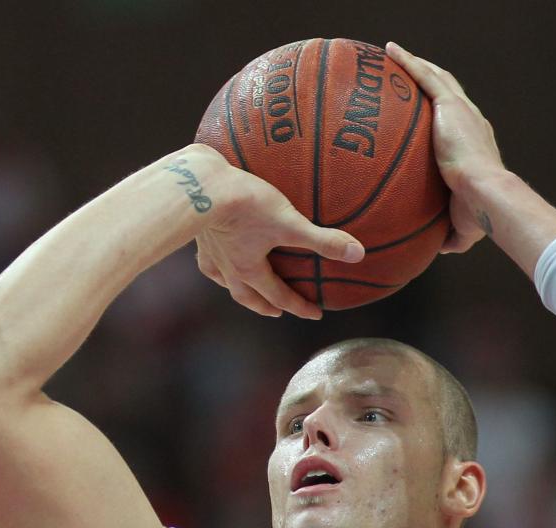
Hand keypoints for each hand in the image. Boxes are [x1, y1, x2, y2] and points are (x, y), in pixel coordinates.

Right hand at [179, 145, 364, 318]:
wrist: (198, 185)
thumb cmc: (245, 204)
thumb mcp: (290, 222)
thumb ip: (323, 239)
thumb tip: (358, 254)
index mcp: (250, 269)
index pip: (279, 295)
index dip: (299, 306)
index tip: (315, 314)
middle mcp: (228, 268)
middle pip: (248, 296)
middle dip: (265, 306)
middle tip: (278, 312)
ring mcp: (211, 252)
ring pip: (225, 281)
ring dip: (238, 289)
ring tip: (244, 288)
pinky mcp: (198, 234)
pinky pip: (207, 257)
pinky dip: (216, 263)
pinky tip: (217, 253)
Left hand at [386, 42, 507, 253]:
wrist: (487, 196)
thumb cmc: (478, 214)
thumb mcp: (461, 228)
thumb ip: (448, 233)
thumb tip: (437, 247)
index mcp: (475, 145)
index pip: (456, 126)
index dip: (442, 118)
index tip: (426, 118)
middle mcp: (471, 122)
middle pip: (447, 94)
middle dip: (429, 84)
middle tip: (406, 80)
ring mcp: (462, 111)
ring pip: (437, 78)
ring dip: (416, 65)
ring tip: (393, 55)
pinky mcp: (452, 106)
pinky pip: (425, 76)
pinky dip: (408, 62)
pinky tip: (389, 51)